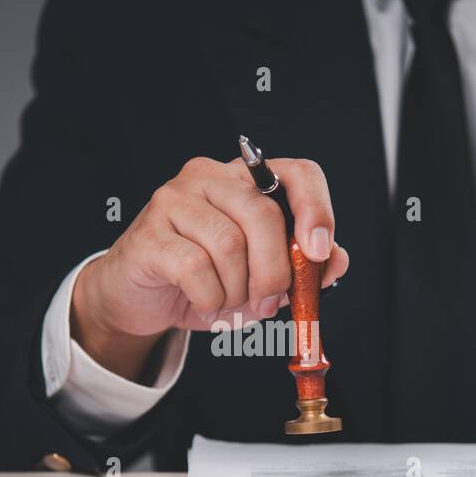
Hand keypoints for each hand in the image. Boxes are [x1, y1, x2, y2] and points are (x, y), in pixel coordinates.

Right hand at [71, 156, 347, 379]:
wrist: (138, 298)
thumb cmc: (201, 282)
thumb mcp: (260, 279)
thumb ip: (301, 268)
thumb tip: (336, 261)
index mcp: (245, 180)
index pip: (297, 173)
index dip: (316, 209)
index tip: (320, 251)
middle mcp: (210, 177)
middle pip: (262, 215)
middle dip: (275, 270)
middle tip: (269, 302)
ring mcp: (175, 199)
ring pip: (229, 244)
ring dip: (237, 289)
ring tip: (228, 302)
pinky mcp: (150, 232)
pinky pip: (195, 267)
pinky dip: (210, 298)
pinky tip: (205, 303)